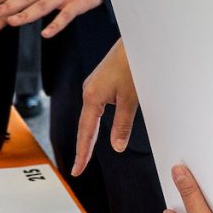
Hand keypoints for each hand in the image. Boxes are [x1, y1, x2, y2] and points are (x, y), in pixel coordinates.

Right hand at [73, 40, 137, 175]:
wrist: (136, 41)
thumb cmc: (132, 65)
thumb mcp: (130, 99)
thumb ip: (122, 124)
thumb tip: (116, 146)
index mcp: (92, 97)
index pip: (86, 133)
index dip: (82, 154)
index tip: (77, 170)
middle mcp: (89, 91)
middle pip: (83, 126)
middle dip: (82, 148)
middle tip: (78, 168)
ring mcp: (93, 86)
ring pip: (90, 117)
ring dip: (88, 135)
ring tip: (86, 154)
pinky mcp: (100, 82)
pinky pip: (94, 108)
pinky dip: (95, 122)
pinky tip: (97, 128)